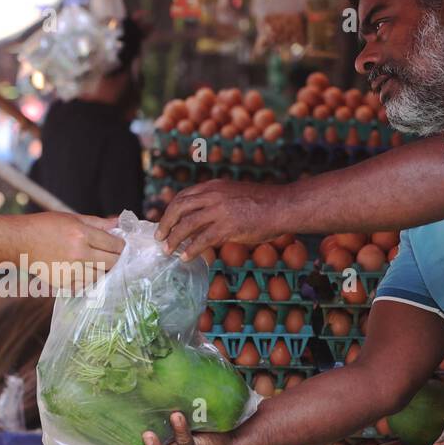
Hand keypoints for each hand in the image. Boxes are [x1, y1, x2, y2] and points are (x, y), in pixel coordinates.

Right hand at [24, 213, 123, 294]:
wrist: (20, 242)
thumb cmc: (45, 226)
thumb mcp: (72, 218)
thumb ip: (97, 222)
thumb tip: (118, 222)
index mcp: (81, 234)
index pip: (114, 244)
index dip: (121, 245)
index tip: (121, 246)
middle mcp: (78, 254)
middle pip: (111, 263)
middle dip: (116, 259)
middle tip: (115, 257)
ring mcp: (71, 270)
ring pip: (100, 276)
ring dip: (103, 271)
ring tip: (99, 264)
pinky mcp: (63, 282)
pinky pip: (85, 285)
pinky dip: (87, 280)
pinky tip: (84, 272)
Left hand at [156, 180, 281, 259]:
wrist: (283, 206)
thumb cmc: (263, 203)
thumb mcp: (234, 194)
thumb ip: (217, 202)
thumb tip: (202, 219)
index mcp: (214, 186)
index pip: (183, 196)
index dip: (170, 211)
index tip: (165, 223)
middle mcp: (213, 195)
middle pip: (179, 208)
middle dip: (166, 223)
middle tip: (159, 237)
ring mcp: (220, 210)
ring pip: (187, 224)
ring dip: (174, 238)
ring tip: (168, 251)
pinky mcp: (228, 226)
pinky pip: (203, 240)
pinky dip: (191, 250)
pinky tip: (186, 258)